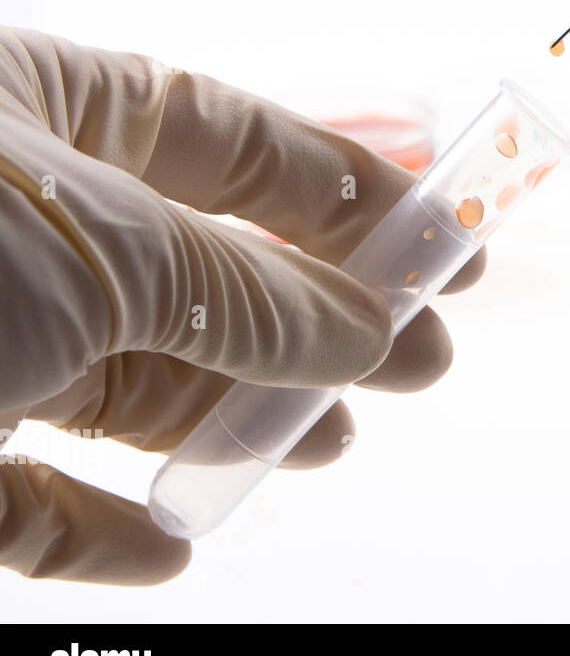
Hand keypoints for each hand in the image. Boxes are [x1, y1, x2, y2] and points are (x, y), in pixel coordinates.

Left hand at [0, 26, 483, 584]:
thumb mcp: (102, 248)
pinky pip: (24, 497)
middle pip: (192, 272)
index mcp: (29, 114)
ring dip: (228, 419)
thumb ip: (245, 290)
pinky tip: (168, 541)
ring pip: (118, 382)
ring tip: (320, 444)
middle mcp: (6, 222)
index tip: (440, 238)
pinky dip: (101, 526)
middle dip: (310, 320)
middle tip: (416, 358)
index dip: (344, 189)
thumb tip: (362, 324)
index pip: (221, 138)